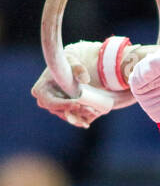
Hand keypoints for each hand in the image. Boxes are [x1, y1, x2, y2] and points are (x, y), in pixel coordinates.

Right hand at [31, 39, 145, 127]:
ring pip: (66, 115)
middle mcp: (44, 101)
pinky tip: (87, 122)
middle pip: (59, 111)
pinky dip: (79, 119)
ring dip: (79, 116)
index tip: (77, 104)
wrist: (70, 70)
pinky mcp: (61, 110)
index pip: (50, 102)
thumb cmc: (68, 65)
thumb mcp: (72, 63)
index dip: (63, 105)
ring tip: (93, 112)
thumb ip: (78, 69)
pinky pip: (69, 117)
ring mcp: (52, 107)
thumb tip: (85, 79)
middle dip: (75, 112)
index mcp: (40, 90)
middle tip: (90, 110)